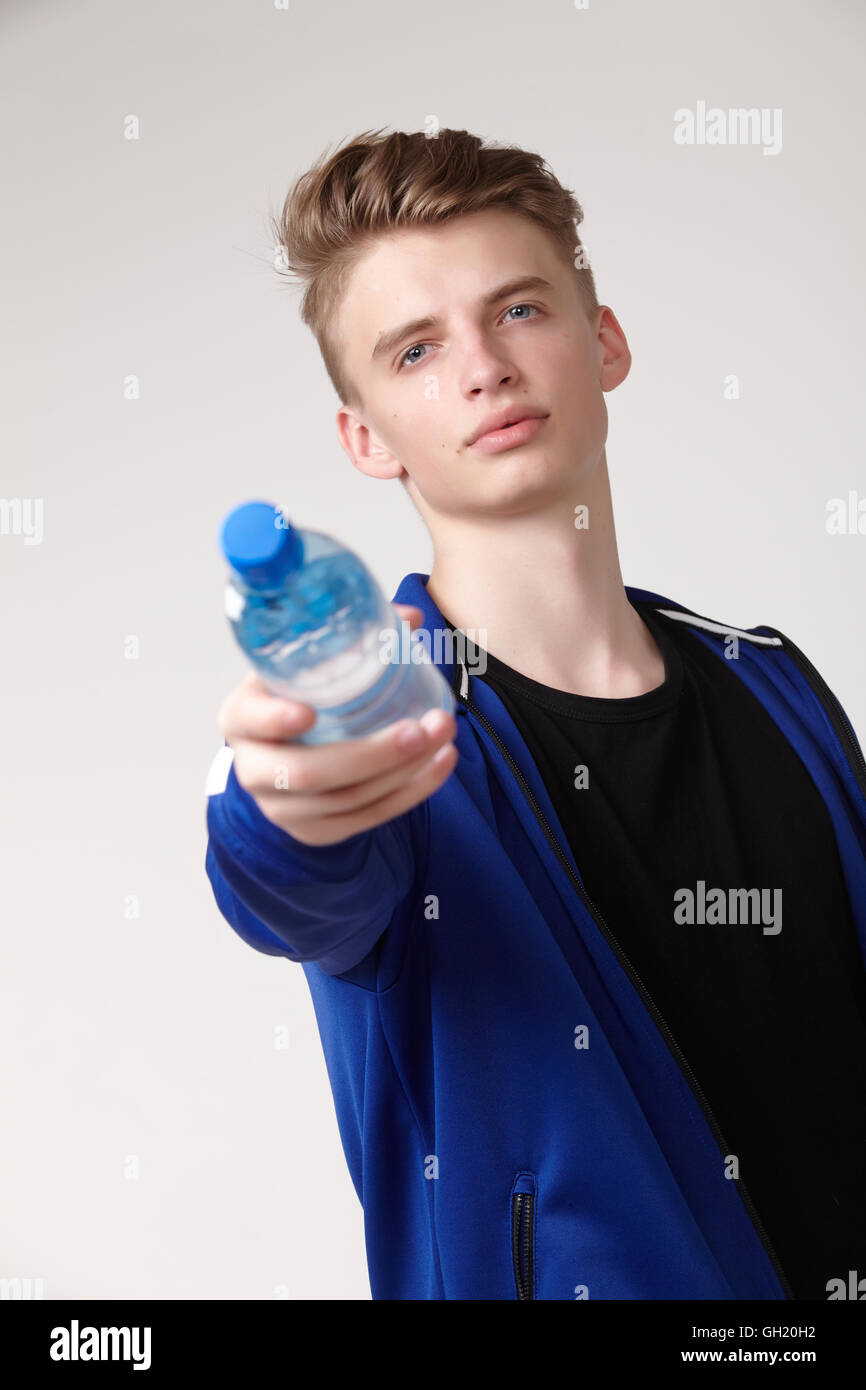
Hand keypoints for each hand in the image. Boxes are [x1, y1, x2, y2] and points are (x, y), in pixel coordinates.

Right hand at [216, 604, 458, 844]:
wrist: (284, 757)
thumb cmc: (297, 699)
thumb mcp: (306, 668)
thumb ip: (351, 639)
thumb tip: (409, 617)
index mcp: (241, 717)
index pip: (249, 720)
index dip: (274, 720)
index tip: (308, 711)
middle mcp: (254, 769)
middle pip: (309, 773)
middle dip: (372, 754)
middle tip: (420, 728)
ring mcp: (284, 808)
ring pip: (348, 799)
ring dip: (405, 771)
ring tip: (444, 735)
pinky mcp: (317, 832)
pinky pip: (369, 818)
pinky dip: (412, 792)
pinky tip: (442, 763)